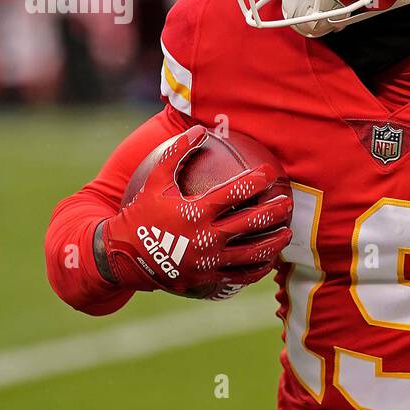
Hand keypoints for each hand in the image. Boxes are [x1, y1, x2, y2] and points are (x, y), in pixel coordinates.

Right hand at [96, 126, 291, 297]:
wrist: (122, 258)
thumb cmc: (141, 215)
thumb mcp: (155, 182)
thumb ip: (176, 154)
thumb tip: (199, 130)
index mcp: (194, 212)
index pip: (234, 193)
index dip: (255, 181)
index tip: (269, 174)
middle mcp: (205, 238)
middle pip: (250, 223)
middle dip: (274, 211)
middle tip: (287, 203)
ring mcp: (208, 261)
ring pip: (252, 253)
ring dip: (274, 242)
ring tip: (287, 234)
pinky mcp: (208, 279)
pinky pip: (241, 275)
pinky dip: (259, 268)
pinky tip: (269, 260)